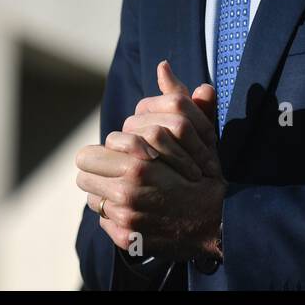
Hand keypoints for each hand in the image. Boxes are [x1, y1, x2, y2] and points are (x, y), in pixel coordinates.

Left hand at [75, 61, 224, 261]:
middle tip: (116, 172)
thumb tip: (163, 65)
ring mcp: (125, 218)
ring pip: (93, 200)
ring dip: (106, 193)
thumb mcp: (196, 134)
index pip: (88, 154)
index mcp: (138, 163)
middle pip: (84, 177)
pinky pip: (105, 221)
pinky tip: (138, 210)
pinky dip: (116, 216)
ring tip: (127, 191)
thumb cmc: (206, 174)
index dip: (103, 153)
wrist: (220, 222)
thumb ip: (177, 98)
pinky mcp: (127, 239)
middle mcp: (127, 192)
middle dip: (98, 172)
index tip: (118, 154)